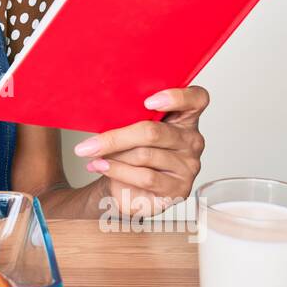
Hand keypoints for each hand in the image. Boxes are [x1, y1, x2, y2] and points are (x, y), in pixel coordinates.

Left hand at [74, 86, 209, 218]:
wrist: (127, 188)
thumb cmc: (131, 152)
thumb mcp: (130, 129)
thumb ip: (130, 116)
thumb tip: (104, 109)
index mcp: (185, 118)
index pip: (197, 99)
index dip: (176, 97)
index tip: (148, 102)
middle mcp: (192, 140)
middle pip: (154, 132)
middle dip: (116, 138)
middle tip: (89, 144)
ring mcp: (189, 166)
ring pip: (145, 155)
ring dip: (113, 156)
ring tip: (93, 155)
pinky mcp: (179, 189)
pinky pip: (145, 177)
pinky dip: (118, 171)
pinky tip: (101, 167)